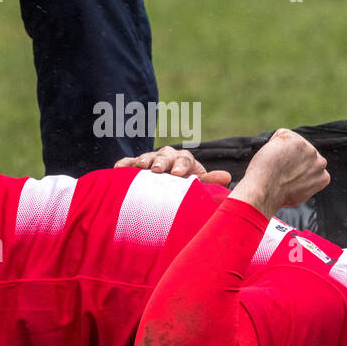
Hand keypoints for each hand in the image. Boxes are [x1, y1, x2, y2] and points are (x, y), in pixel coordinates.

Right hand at [115, 146, 231, 185]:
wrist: (165, 190)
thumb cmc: (184, 189)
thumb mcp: (197, 185)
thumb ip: (209, 182)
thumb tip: (227, 177)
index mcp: (184, 161)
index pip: (185, 159)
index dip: (181, 165)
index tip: (178, 175)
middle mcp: (167, 157)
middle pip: (164, 155)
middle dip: (161, 161)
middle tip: (156, 170)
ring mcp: (149, 160)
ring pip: (146, 157)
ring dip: (142, 161)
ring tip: (139, 168)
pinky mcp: (133, 166)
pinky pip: (127, 163)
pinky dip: (123, 165)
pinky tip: (119, 169)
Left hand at [233, 128, 328, 216]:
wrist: (265, 191)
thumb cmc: (277, 196)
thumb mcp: (299, 194)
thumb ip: (305, 182)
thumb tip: (299, 178)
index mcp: (323, 176)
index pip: (311, 165)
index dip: (296, 169)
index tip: (287, 175)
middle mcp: (320, 162)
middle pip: (304, 153)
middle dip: (293, 158)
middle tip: (279, 169)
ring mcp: (309, 150)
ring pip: (293, 143)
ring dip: (284, 149)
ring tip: (275, 164)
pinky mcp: (296, 141)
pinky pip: (281, 135)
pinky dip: (273, 142)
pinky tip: (271, 156)